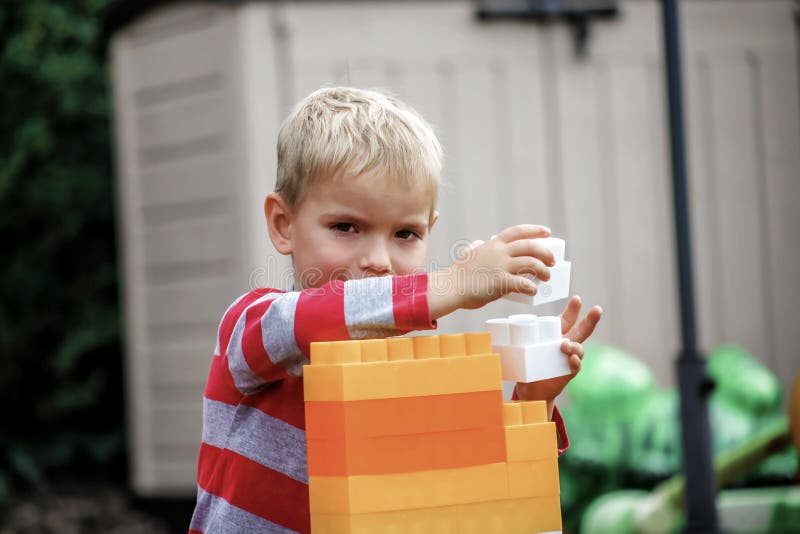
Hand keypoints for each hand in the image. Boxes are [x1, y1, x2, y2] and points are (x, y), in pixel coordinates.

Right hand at [428, 224, 554, 318]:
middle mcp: (499, 252)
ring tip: (547, 277)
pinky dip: (531, 287)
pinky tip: (534, 291)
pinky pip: (523, 284)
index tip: (548, 232)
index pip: (519, 231)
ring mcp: (500, 267)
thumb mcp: (467, 254)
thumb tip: (478, 243)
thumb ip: (476, 248)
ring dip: (543, 270)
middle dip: (546, 252)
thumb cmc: (458, 274)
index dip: (535, 230)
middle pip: (530, 246)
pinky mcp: (500, 283)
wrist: (450, 287)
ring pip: (531, 263)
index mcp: (493, 244)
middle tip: (553, 261)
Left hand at [515, 295, 602, 411]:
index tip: (576, 299)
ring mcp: (568, 359)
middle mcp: (565, 345)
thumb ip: (507, 341)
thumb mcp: (521, 349)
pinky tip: (571, 359)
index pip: (567, 320)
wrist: (531, 389)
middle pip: (582, 330)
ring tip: (565, 345)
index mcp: (555, 336)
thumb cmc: (528, 364)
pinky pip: (576, 366)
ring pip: (579, 348)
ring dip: (574, 345)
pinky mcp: (568, 372)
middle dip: (591, 320)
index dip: (573, 310)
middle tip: (597, 310)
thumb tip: (487, 334)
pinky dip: (575, 362)